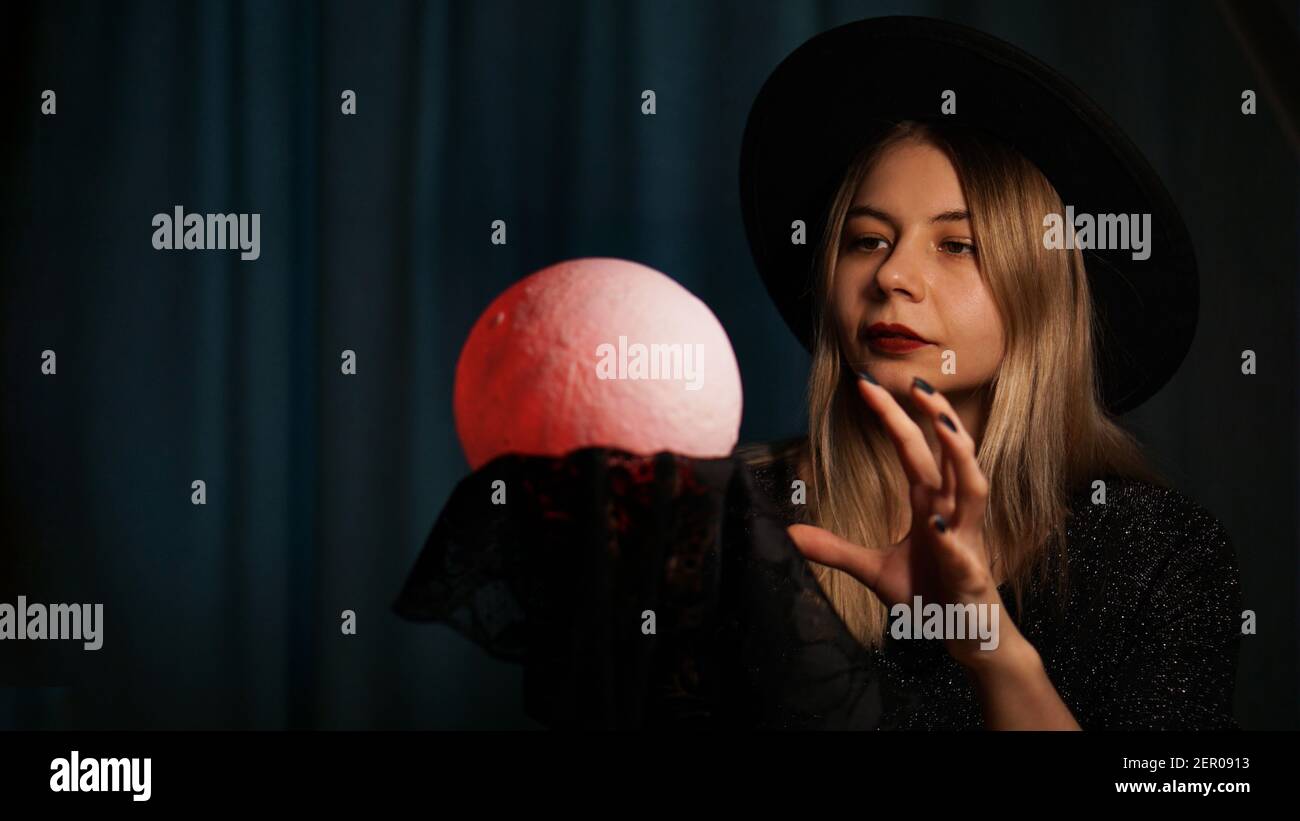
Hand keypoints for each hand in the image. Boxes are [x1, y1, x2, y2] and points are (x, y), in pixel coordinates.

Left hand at [786, 374, 1015, 669]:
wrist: (966, 637)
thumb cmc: (929, 594)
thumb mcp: (873, 570)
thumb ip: (835, 550)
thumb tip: (790, 534)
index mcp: (931, 503)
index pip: (913, 448)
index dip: (893, 416)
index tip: (867, 383)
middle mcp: (953, 512)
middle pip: (951, 454)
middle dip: (938, 416)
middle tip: (917, 382)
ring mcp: (967, 541)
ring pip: (973, 490)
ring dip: (961, 458)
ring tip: (943, 428)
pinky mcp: (972, 576)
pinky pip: (963, 555)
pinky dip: (951, 541)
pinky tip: (936, 527)